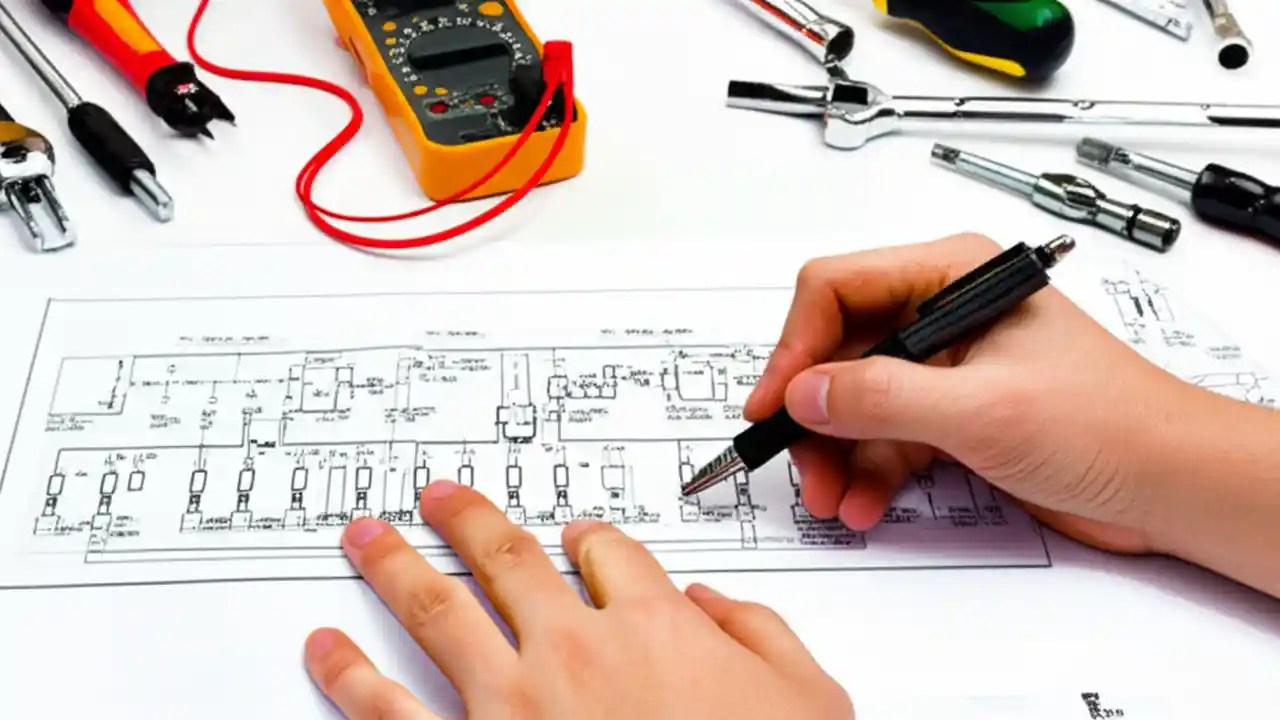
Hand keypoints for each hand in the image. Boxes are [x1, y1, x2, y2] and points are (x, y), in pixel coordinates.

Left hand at [303, 481, 853, 718]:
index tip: (573, 537)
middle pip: (508, 558)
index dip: (587, 538)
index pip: (606, 552)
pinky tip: (323, 651)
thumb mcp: (808, 697)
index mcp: (652, 625)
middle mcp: (574, 649)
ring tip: (365, 539)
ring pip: (438, 610)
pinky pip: (390, 712)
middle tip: (439, 498)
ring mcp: (513, 704)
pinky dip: (349, 676)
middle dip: (469, 520)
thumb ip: (759, 632)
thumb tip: (716, 604)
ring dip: (395, 566)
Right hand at [744, 233, 1206, 553]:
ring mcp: (945, 366)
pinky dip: (869, 470)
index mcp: (952, 276)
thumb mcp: (982, 408)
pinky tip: (865, 502)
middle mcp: (942, 313)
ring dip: (837, 452)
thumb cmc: (1110, 423)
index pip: (838, 289)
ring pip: (856, 401)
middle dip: (814, 413)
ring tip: (835, 497)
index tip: (773, 404)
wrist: (1168, 484)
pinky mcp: (951, 414)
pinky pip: (885, 436)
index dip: (795, 347)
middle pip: (838, 350)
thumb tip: (805, 394)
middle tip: (802, 465)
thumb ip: (884, 397)